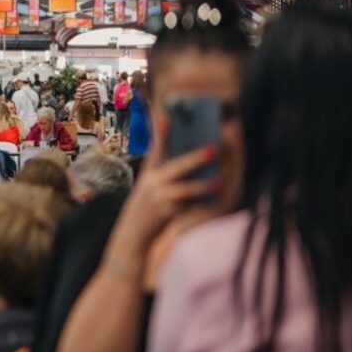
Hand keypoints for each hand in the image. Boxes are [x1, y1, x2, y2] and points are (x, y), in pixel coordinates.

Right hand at [110, 121, 218, 263]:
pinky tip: (216, 199)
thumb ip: (167, 172)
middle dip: (195, 158)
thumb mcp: (151, 185)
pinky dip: (202, 203)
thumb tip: (194, 159)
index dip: (161, 133)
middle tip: (213, 149)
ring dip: (202, 185)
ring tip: (219, 181)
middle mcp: (151, 183)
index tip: (166, 117)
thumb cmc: (148, 206)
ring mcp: (158, 199)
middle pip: (175, 167)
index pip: (156, 148)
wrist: (133, 234)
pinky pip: (189, 206)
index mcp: (149, 172)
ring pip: (184, 189)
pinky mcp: (166, 214)